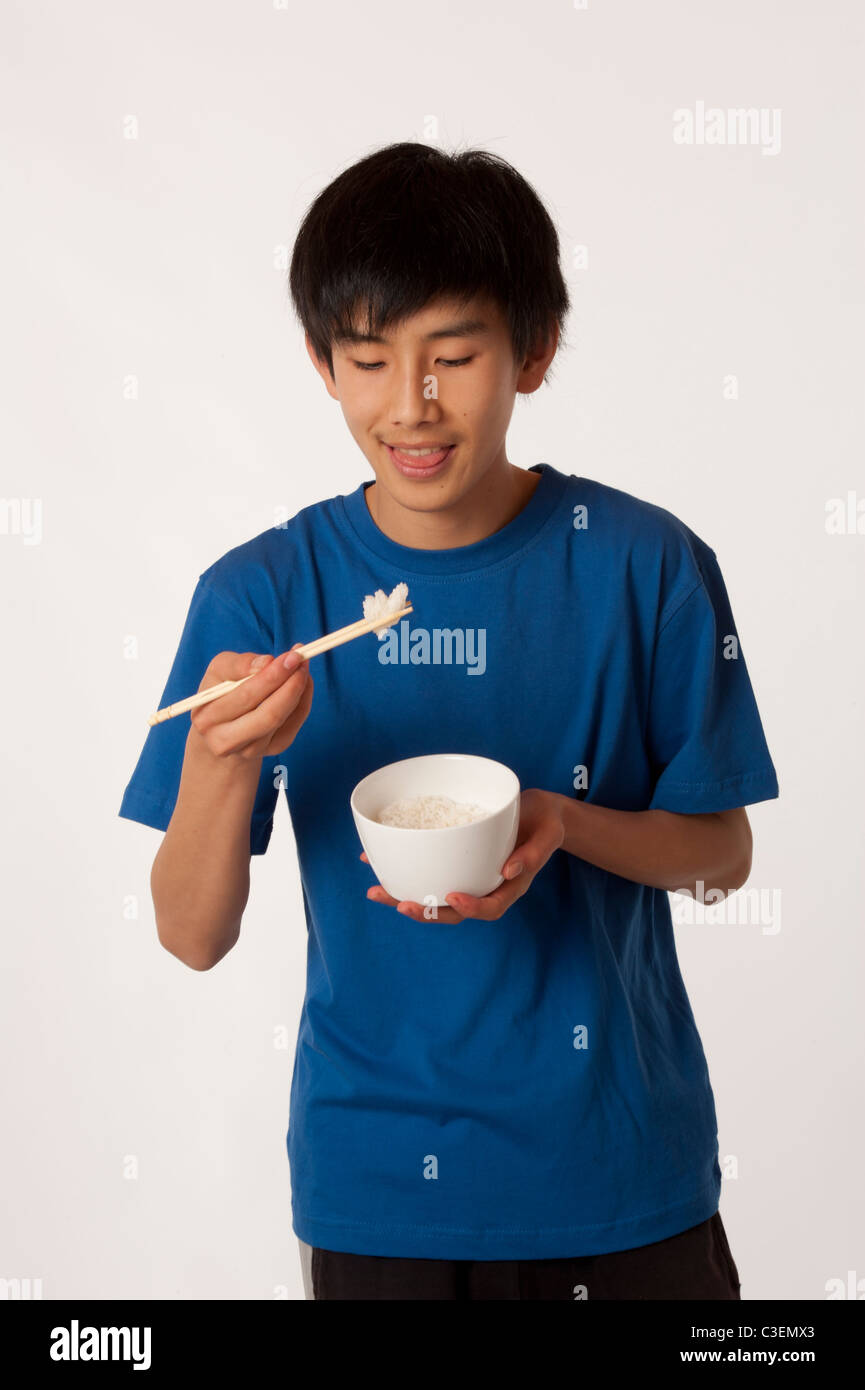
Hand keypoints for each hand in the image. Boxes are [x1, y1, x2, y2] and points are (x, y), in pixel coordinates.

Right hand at [189, 645, 313, 759]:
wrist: (222, 727)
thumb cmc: (220, 692)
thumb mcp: (219, 670)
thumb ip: (239, 664)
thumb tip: (268, 662)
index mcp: (208, 718)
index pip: (246, 696)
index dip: (272, 675)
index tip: (292, 655)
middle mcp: (226, 740)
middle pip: (269, 714)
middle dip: (291, 683)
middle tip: (303, 659)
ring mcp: (251, 749)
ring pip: (284, 719)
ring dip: (300, 690)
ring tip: (302, 668)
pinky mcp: (272, 749)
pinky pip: (294, 724)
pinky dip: (303, 701)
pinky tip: (302, 684)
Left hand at [361, 788, 564, 922]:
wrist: (538, 813)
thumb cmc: (546, 824)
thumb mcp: (548, 834)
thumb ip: (533, 853)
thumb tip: (510, 869)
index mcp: (509, 887)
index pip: (491, 907)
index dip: (471, 908)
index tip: (453, 898)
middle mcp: (484, 887)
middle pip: (453, 910)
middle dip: (426, 911)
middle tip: (401, 905)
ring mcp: (468, 876)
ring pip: (434, 894)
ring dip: (403, 895)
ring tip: (375, 891)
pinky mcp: (455, 861)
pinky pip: (428, 870)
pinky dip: (402, 868)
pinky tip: (373, 859)